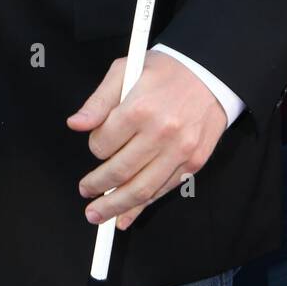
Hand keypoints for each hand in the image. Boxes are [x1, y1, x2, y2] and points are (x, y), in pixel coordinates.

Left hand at [66, 51, 226, 229]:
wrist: (210, 73)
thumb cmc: (164, 71)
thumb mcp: (125, 70)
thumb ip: (98, 100)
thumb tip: (76, 124)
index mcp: (139, 108)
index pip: (103, 143)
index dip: (94, 147)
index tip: (96, 146)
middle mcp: (161, 133)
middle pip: (120, 171)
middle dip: (97, 186)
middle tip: (85, 192)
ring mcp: (180, 151)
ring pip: (142, 189)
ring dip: (116, 206)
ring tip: (98, 215)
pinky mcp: (194, 162)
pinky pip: (164, 190)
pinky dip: (143, 206)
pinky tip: (127, 215)